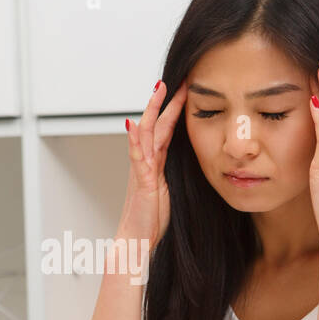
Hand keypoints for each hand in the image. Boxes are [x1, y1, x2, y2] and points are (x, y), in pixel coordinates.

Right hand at [119, 80, 186, 250]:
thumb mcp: (167, 192)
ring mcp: (142, 171)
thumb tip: (184, 162)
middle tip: (172, 79)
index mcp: (155, 164)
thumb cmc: (150, 220)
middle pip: (155, 125)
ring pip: (146, 134)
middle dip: (164, 102)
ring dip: (151, 111)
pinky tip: (134, 125)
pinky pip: (136, 158)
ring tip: (157, 90)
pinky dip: (134, 141)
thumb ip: (169, 174)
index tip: (184, 90)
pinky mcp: (141, 183)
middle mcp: (146, 162)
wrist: (135, 241)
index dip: (174, 110)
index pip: (165, 130)